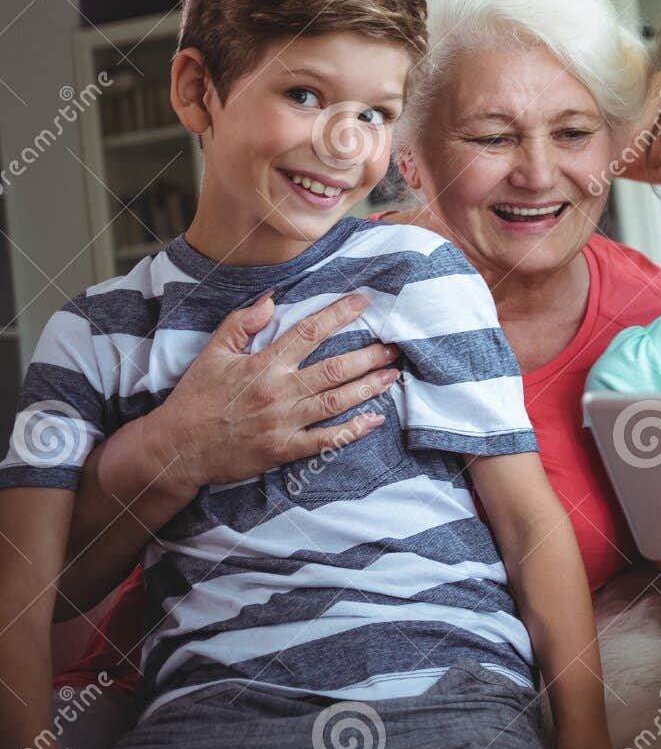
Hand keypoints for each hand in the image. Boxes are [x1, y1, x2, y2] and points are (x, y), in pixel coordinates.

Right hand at [116, 292, 399, 498]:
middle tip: (395, 346)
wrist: (176, 448)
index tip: (364, 301)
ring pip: (337, 401)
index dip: (340, 314)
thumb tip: (271, 298)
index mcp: (263, 364)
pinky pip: (327, 439)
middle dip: (369, 355)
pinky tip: (376, 419)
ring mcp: (284, 422)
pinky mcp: (285, 450)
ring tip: (393, 374)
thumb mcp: (212, 353)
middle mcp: (279, 391)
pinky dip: (353, 430)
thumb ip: (241, 324)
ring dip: (369, 387)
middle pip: (335, 368)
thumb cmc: (196, 398)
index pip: (310, 332)